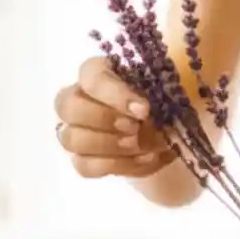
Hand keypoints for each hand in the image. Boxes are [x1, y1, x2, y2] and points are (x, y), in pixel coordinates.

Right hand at [53, 57, 172, 177]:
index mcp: (97, 72)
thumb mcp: (169, 87)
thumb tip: (146, 114)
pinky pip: (84, 166)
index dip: (114, 94)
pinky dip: (115, 165)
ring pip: (71, 139)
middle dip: (103, 119)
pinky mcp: (83, 158)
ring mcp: (76, 130)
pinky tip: (143, 159)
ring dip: (107, 145)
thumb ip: (160, 92)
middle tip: (135, 128)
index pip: (90, 77)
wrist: (172, 128)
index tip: (144, 109)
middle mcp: (78, 98)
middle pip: (67, 106)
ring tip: (139, 145)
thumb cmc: (166, 98)